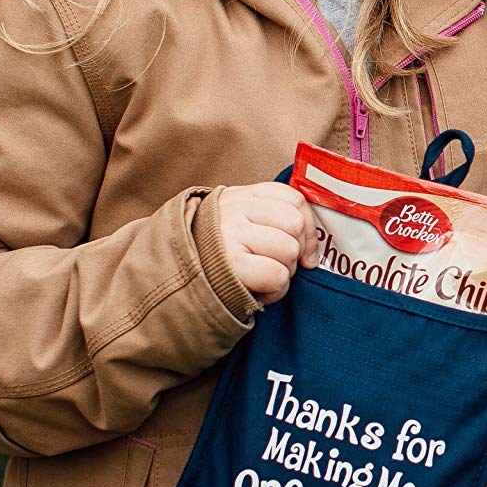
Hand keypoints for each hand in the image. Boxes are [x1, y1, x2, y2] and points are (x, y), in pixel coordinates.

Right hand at [216, 181, 316, 304]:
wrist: (175, 279)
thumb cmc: (214, 255)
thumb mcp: (236, 222)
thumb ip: (269, 217)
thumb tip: (311, 240)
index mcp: (240, 196)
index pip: (293, 199)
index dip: (308, 227)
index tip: (305, 249)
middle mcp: (235, 210)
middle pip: (295, 224)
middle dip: (295, 251)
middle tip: (276, 264)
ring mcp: (232, 235)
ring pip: (289, 250)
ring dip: (285, 271)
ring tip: (262, 275)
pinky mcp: (231, 264)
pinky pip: (277, 275)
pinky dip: (275, 290)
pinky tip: (258, 289)